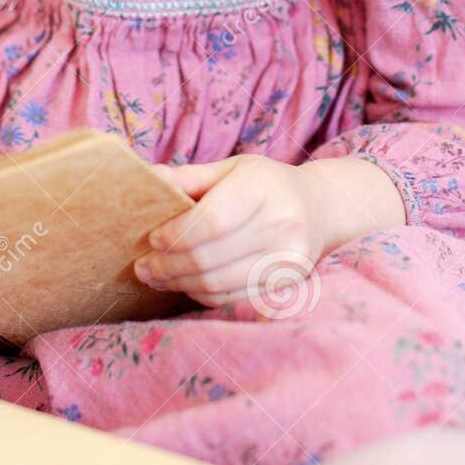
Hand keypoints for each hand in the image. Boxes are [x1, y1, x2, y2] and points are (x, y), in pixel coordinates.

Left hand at [135, 156, 327, 310]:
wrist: (321, 208)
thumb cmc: (267, 184)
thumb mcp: (234, 168)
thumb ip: (191, 176)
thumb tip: (150, 177)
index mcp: (262, 188)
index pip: (212, 220)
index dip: (178, 235)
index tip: (153, 238)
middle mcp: (281, 224)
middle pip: (211, 256)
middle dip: (169, 265)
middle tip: (143, 265)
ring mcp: (287, 258)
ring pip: (219, 282)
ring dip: (179, 283)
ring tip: (155, 277)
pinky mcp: (285, 283)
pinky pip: (232, 296)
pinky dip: (201, 293)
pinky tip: (184, 284)